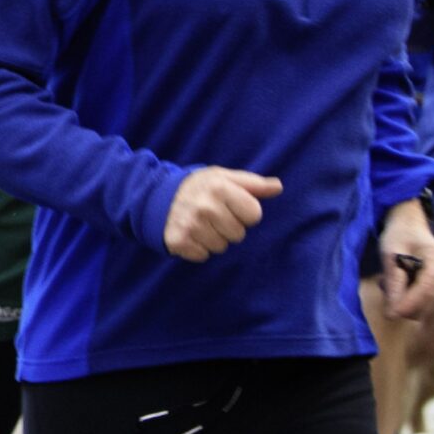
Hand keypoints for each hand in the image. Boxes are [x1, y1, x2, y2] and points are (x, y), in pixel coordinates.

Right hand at [162, 167, 282, 260]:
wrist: (156, 196)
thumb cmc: (198, 187)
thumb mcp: (223, 177)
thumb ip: (252, 183)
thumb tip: (278, 187)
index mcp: (220, 187)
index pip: (254, 215)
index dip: (245, 212)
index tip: (230, 206)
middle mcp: (205, 207)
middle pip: (238, 234)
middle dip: (229, 227)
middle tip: (213, 217)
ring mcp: (191, 225)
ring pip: (221, 247)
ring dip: (213, 239)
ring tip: (201, 225)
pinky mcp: (178, 241)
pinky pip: (203, 256)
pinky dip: (198, 248)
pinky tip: (190, 235)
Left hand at [380, 200, 433, 321]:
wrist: (410, 227)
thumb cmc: (399, 237)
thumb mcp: (390, 255)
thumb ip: (394, 283)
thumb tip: (392, 314)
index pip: (426, 290)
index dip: (408, 305)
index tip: (390, 315)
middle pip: (428, 303)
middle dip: (404, 304)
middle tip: (385, 286)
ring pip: (426, 308)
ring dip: (406, 303)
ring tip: (392, 282)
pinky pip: (426, 304)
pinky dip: (410, 301)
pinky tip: (401, 285)